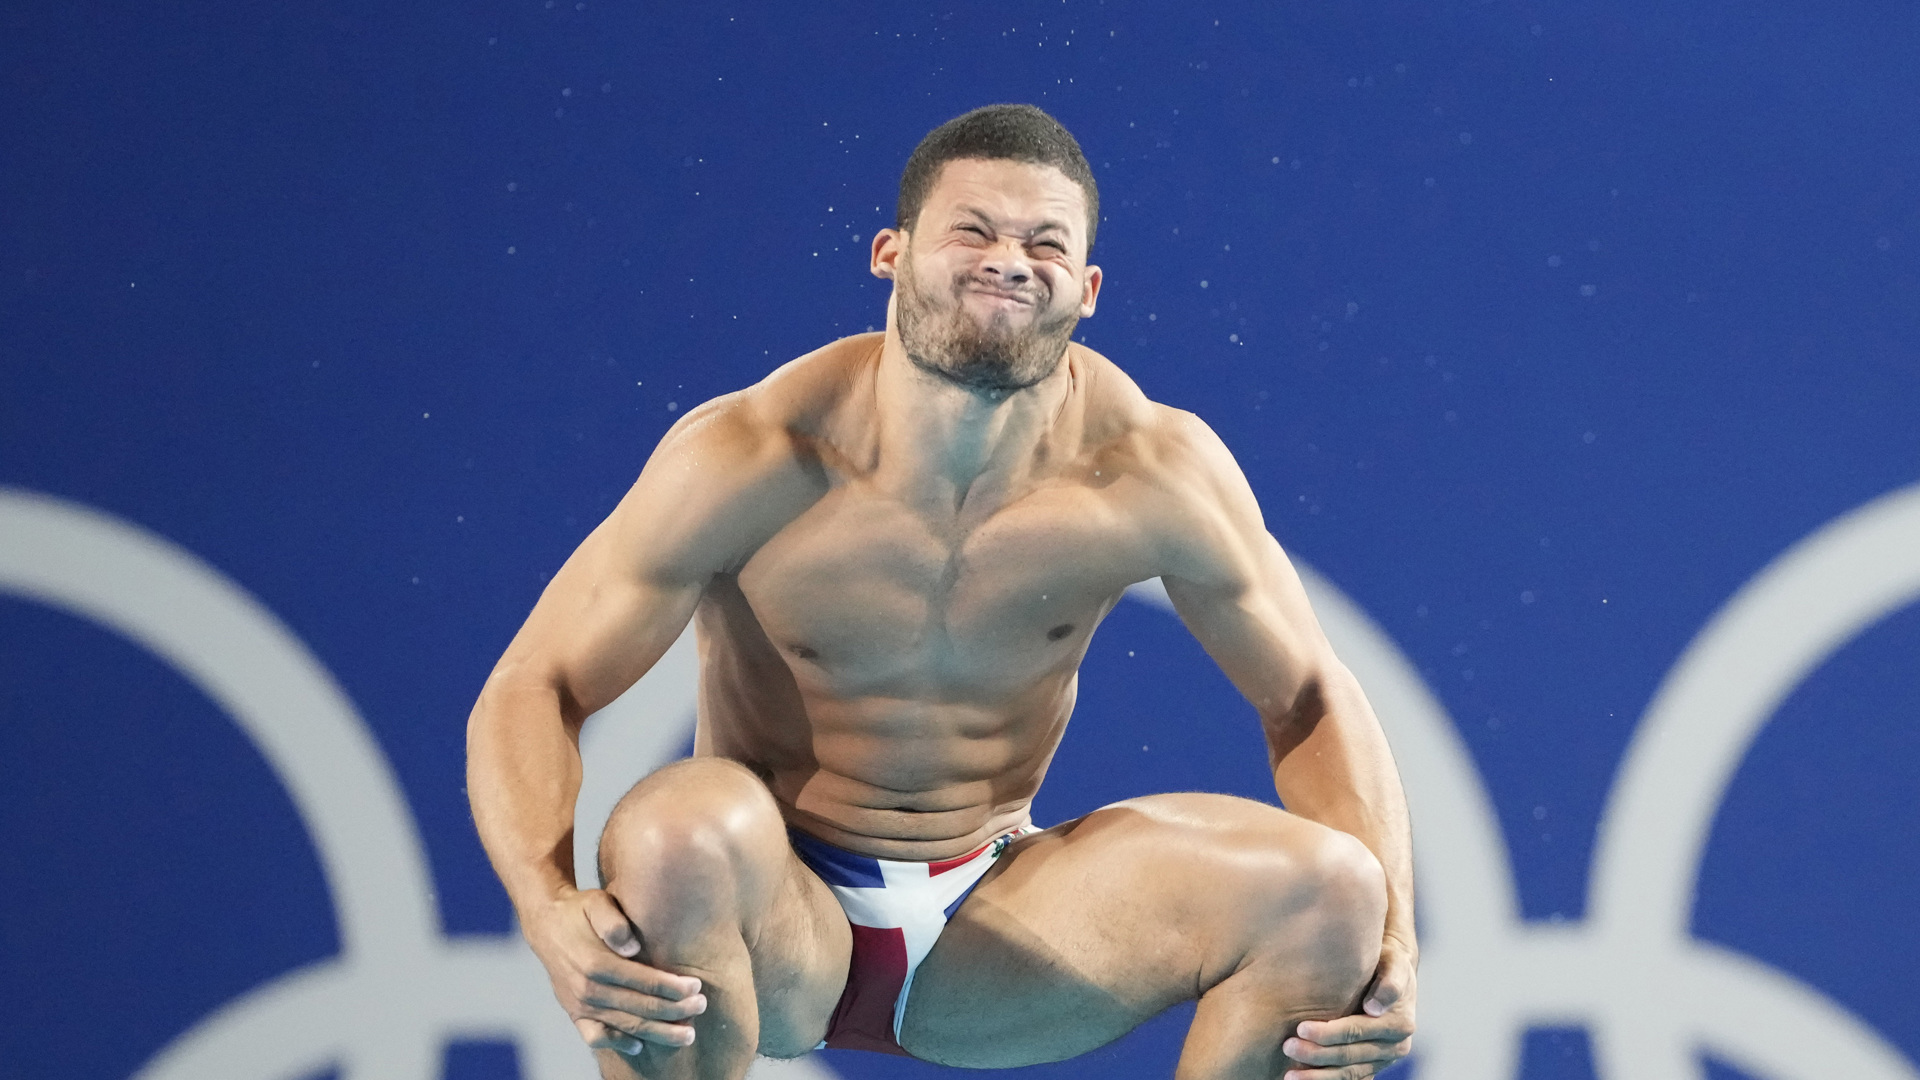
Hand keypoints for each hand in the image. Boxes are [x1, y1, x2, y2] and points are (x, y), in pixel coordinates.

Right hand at [524, 888, 708, 1054]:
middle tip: (701, 1007)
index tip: (696, 986)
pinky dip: (618, 1043)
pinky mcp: (574, 1012)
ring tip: (687, 1035)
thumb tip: (632, 946)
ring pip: (625, 1026)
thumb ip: (613, 921)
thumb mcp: (597, 903)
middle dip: (675, 1010)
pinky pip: (595, 1036)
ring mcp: (579, 1004)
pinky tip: (640, 1044)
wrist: (546, 924)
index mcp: (594, 962)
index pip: (642, 981)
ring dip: (658, 1032)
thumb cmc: (580, 911)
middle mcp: (587, 988)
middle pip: (639, 1007)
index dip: (672, 987)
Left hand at [1282, 932, 1416, 1078]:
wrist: (1392, 971)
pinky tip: (1304, 1079)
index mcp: (1399, 1024)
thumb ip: (1389, 983)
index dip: (1328, 1032)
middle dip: (1316, 1054)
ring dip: (1318, 1076)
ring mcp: (1383, 1059)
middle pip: (1349, 1056)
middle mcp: (1395, 1047)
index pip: (1357, 1031)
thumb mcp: (1394, 963)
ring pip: (1348, 1073)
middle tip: (1287, 1046)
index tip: (1301, 1028)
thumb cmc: (1386, 961)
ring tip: (1289, 1074)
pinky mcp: (1372, 1065)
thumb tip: (1373, 1007)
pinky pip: (1349, 1078)